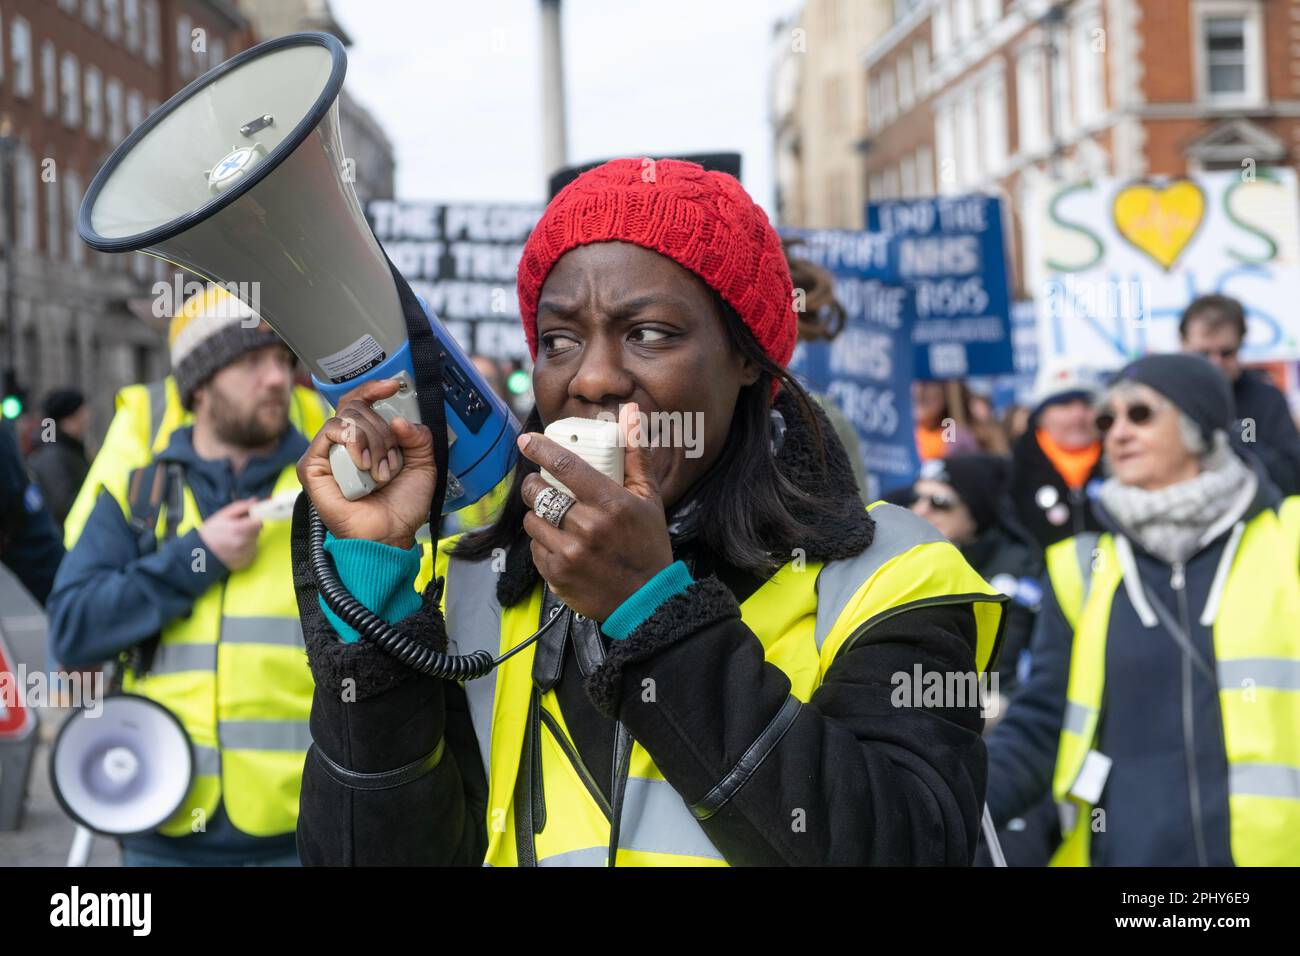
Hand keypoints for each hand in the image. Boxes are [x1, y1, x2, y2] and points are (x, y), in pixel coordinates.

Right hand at [198, 498, 261, 571]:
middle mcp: (244, 543)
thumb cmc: (211, 532)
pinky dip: (247, 548)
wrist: (201, 553)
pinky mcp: (246, 561)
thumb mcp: (222, 515)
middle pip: (258, 531)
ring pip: (256, 541)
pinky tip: (236, 547)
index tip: (250, 518)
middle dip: (251, 528)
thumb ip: (240, 507)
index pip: (259, 522)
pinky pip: (253, 551)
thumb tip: (255, 501)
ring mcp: (245, 554)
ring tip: (235, 538)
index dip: (255, 518)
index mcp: (238, 529)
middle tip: (238, 528)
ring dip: (249, 538)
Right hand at [297, 379, 436, 548]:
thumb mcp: (423, 465)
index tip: (393, 386)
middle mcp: (344, 445)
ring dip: (374, 441)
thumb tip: (398, 419)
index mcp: (366, 440)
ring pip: (348, 418)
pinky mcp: (311, 465)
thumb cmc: (402, 506)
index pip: (360, 402)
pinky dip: (354, 443)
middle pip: (357, 408)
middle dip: (383, 431)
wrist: (390, 534)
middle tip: (392, 460)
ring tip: (380, 471)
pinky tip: (364, 465)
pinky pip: (331, 432)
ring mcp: (326, 454)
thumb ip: (418, 437)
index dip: (373, 389)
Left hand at [518, 403, 673, 620]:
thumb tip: (630, 412)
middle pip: (540, 493)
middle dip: (534, 484)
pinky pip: (535, 548)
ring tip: (553, 516)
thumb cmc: (648, 545)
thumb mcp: (649, 498)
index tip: (527, 442)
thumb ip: (635, 454)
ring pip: (533, 520)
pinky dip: (542, 542)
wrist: (647, 600)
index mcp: (610, 503)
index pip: (565, 466)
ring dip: (538, 514)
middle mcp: (587, 527)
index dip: (540, 449)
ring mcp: (569, 553)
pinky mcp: (557, 575)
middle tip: (540, 484)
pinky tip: (559, 542)